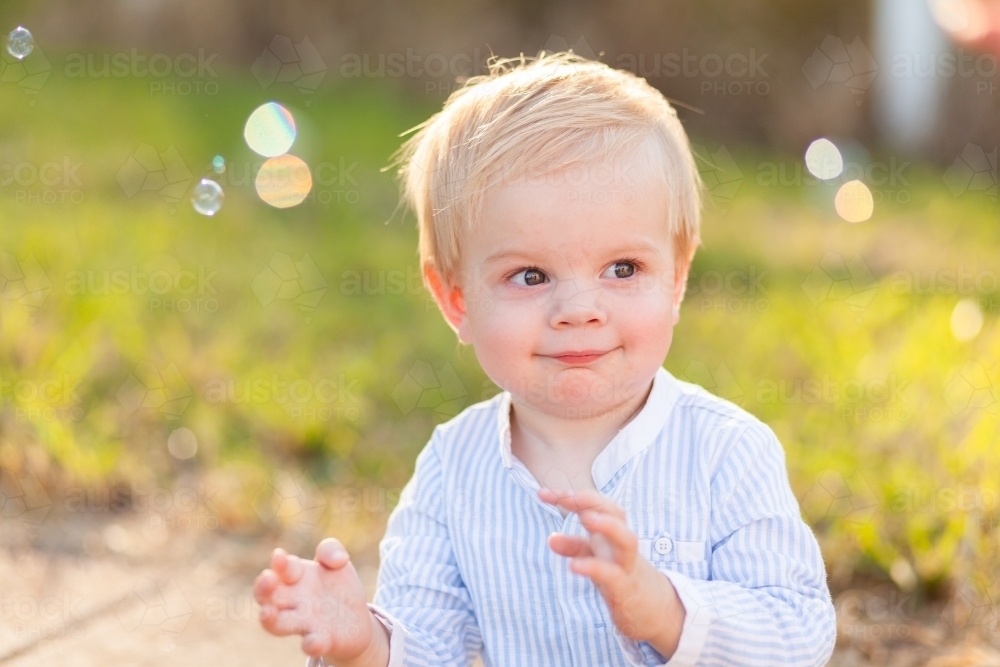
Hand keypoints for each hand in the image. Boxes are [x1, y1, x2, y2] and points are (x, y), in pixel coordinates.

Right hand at [254, 538, 376, 661]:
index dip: (280, 563)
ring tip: (267, 614)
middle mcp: (293, 600)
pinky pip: (310, 644)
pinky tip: (314, 641)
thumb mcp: (337, 564)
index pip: (283, 568)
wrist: (356, 619)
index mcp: (296, 576)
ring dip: (270, 620)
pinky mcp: (320, 640)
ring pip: (278, 624)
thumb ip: (331, 551)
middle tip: (268, 580)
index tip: (279, 556)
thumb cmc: (337, 587)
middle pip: (268, 596)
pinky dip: (311, 644)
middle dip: (263, 588)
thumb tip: (339, 559)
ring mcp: (304, 622)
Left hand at [537, 487, 685, 657]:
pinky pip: (613, 575)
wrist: (655, 609)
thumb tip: (551, 539)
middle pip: (615, 511)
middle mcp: (621, 543)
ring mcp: (627, 565)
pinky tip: (574, 566)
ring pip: (627, 539)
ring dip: (608, 526)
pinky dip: (594, 568)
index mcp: (613, 531)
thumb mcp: (596, 557)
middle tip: (565, 498)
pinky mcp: (626, 589)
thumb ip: (575, 547)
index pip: (595, 504)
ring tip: (584, 518)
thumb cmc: (622, 575)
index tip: (543, 493)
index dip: (570, 496)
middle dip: (590, 500)